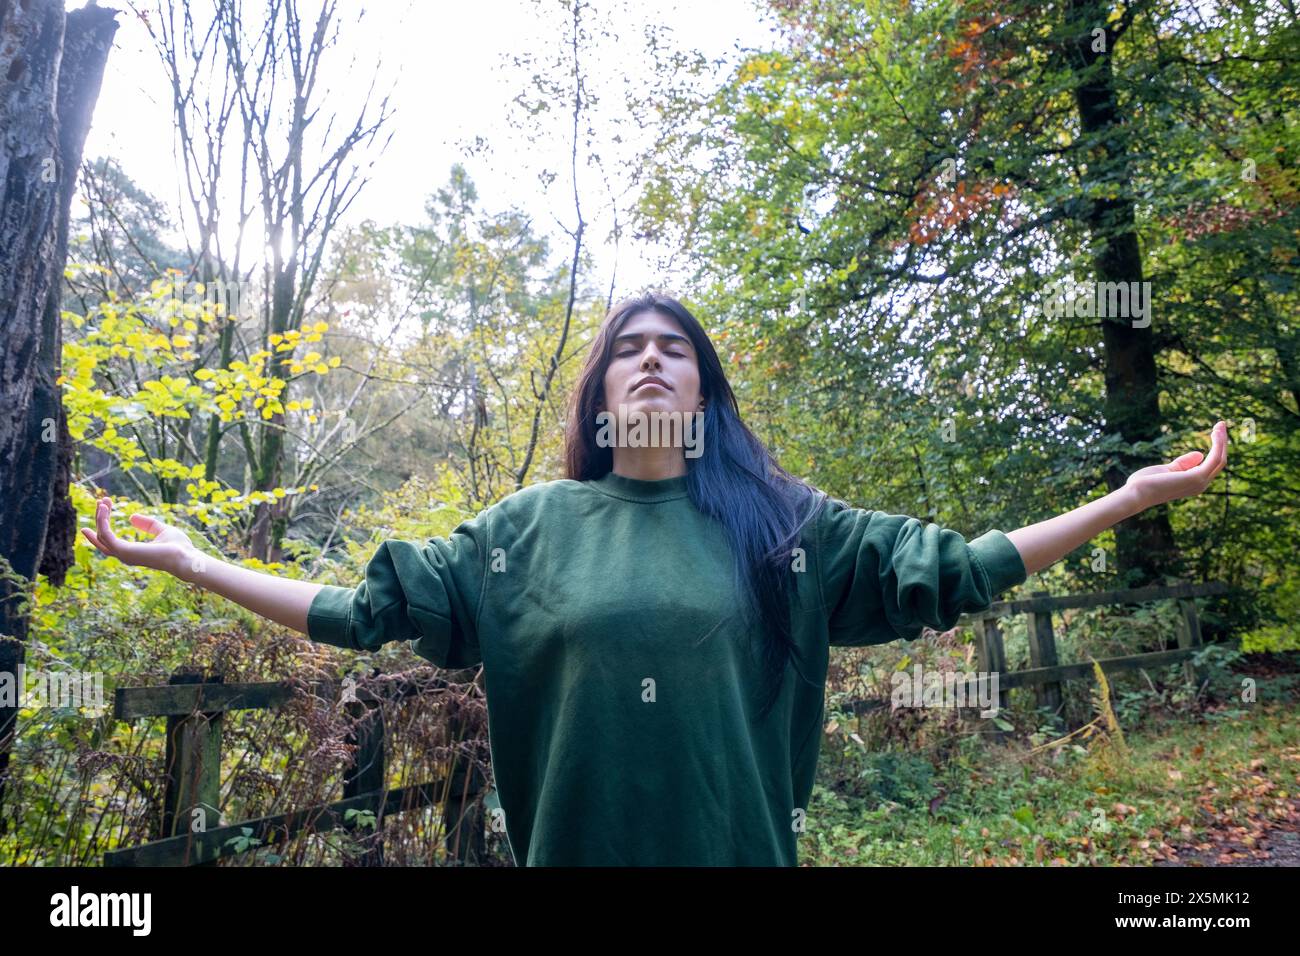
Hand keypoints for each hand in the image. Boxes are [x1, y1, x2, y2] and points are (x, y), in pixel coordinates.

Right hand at [81, 497, 197, 576]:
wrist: (185, 557)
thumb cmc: (178, 547)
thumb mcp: (162, 530)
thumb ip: (147, 524)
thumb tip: (131, 517)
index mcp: (133, 552)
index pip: (111, 541)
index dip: (104, 525)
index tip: (103, 509)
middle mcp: (125, 555)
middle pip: (103, 538)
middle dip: (100, 519)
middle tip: (101, 501)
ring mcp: (123, 554)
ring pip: (102, 535)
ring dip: (100, 517)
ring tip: (103, 501)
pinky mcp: (123, 550)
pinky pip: (105, 534)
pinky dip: (102, 521)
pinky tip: (104, 509)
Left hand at [1124, 420, 1227, 511]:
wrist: (1136, 493)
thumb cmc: (1147, 482)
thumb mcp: (1168, 469)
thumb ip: (1183, 463)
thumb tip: (1200, 455)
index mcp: (1194, 483)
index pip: (1212, 465)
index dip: (1216, 448)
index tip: (1215, 431)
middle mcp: (1201, 485)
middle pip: (1219, 461)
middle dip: (1222, 442)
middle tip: (1221, 424)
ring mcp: (1200, 482)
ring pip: (1220, 459)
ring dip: (1222, 440)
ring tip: (1221, 424)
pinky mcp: (1197, 477)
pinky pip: (1215, 459)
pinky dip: (1218, 445)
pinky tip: (1215, 433)